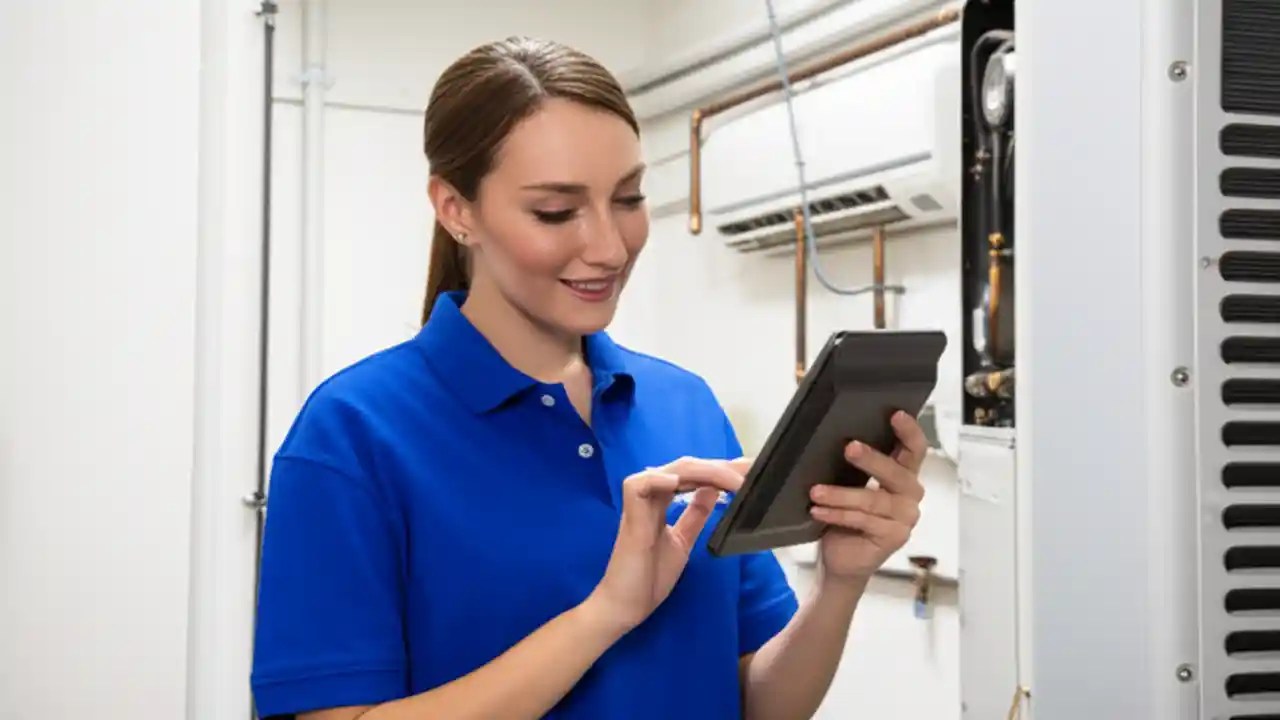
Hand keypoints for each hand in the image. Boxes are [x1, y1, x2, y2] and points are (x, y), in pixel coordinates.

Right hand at [586, 456, 748, 631]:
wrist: (625, 606)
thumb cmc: (650, 577)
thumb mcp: (683, 541)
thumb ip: (695, 515)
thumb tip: (713, 491)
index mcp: (661, 501)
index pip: (694, 475)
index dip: (721, 470)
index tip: (750, 471)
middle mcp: (651, 496)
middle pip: (688, 468)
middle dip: (721, 467)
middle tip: (751, 470)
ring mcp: (639, 504)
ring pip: (671, 472)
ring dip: (706, 472)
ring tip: (732, 481)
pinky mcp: (630, 516)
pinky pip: (639, 486)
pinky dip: (659, 480)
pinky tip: (680, 483)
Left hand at [809, 411, 927, 583]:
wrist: (841, 560)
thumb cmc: (845, 516)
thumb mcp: (848, 485)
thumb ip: (852, 465)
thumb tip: (831, 438)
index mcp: (903, 475)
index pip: (915, 449)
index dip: (908, 431)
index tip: (895, 414)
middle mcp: (910, 495)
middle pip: (896, 473)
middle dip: (871, 459)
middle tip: (849, 447)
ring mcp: (905, 518)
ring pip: (873, 500)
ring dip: (840, 494)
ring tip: (816, 491)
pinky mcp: (894, 537)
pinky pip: (863, 520)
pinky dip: (837, 514)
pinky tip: (818, 510)